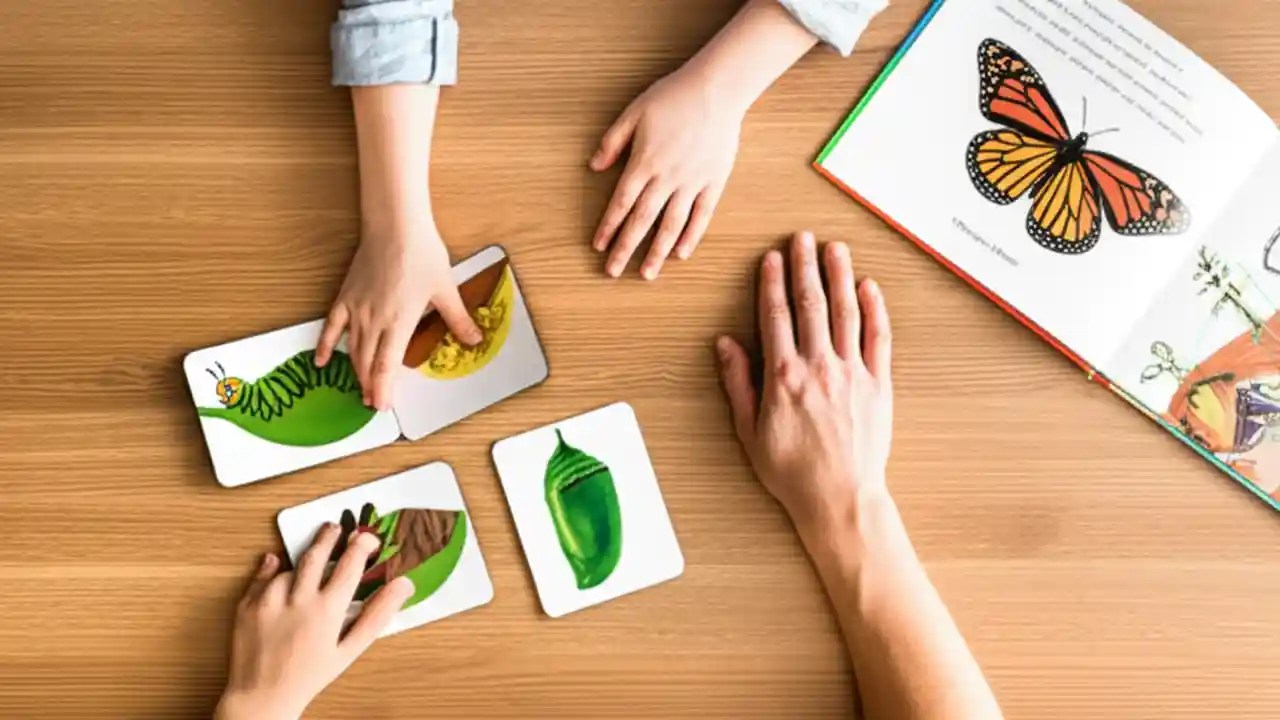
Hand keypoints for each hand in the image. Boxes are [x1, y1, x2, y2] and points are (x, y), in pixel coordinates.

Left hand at [215, 526, 414, 719]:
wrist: (263, 698)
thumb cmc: (309, 676)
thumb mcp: (351, 649)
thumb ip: (377, 614)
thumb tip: (403, 586)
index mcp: (327, 610)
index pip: (350, 564)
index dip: (362, 546)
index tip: (368, 539)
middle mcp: (298, 600)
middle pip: (317, 555)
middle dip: (329, 537)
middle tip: (336, 527)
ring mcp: (270, 600)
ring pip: (289, 567)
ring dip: (300, 563)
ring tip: (308, 566)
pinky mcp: (247, 605)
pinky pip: (261, 576)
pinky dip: (271, 568)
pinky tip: (276, 565)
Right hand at [316, 224, 480, 410]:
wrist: (395, 226)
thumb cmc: (421, 254)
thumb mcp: (446, 290)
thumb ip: (458, 319)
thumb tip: (475, 338)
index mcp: (399, 323)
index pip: (387, 367)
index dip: (384, 389)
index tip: (383, 405)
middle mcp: (374, 321)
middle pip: (367, 363)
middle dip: (370, 386)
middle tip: (374, 403)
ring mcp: (357, 309)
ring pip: (352, 350)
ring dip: (355, 372)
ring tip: (360, 388)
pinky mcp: (345, 297)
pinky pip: (331, 326)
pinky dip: (326, 346)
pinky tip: (322, 362)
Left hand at [589, 64, 742, 278]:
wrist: (717, 89)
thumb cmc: (673, 96)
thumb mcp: (634, 112)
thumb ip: (613, 141)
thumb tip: (594, 166)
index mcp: (644, 162)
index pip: (621, 203)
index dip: (609, 227)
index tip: (599, 247)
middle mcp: (667, 178)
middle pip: (642, 221)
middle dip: (626, 248)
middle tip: (613, 272)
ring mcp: (692, 182)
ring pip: (672, 225)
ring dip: (658, 252)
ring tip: (647, 273)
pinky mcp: (714, 182)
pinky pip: (701, 216)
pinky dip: (691, 236)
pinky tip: (681, 254)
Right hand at [716, 231, 893, 531]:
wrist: (840, 498)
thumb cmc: (791, 471)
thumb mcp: (749, 431)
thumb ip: (738, 383)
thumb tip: (726, 344)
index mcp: (783, 377)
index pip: (776, 316)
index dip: (772, 283)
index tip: (771, 258)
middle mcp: (819, 367)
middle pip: (811, 305)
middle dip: (804, 268)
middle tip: (801, 239)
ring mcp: (852, 373)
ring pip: (845, 313)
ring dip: (839, 277)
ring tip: (834, 249)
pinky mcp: (878, 385)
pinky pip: (878, 338)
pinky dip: (874, 310)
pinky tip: (869, 287)